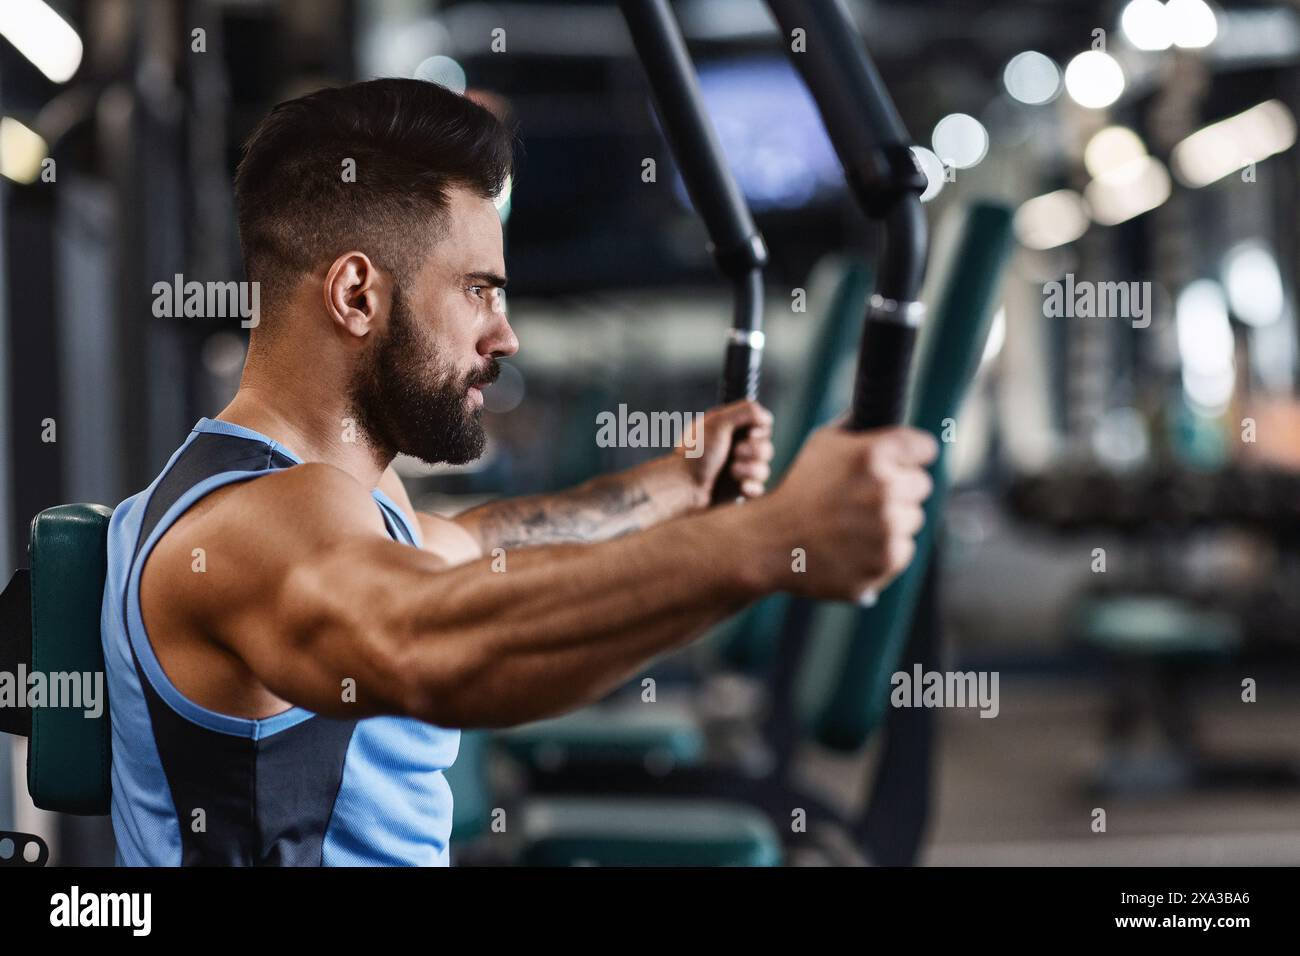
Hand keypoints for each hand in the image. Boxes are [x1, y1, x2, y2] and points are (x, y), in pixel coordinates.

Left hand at [674, 400, 774, 506]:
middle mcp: (737, 448)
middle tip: (734, 452)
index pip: (763, 426)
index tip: (750, 434)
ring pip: (764, 470)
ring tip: (731, 472)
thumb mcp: (718, 422)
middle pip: (767, 448)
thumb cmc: (696, 452)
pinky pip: (759, 488)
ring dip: (748, 470)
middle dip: (752, 451)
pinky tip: (740, 487)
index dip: (760, 431)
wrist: (684, 485)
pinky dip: (751, 487)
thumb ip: (745, 411)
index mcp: (731, 430)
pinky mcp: (739, 490)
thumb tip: (767, 418)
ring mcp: (739, 470)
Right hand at [754, 424, 937, 602]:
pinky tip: (855, 545)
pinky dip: (885, 550)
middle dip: (900, 489)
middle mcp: (886, 488)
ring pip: (913, 518)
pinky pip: (903, 549)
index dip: (911, 455)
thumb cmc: (798, 488)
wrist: (771, 540)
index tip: (904, 462)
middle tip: (866, 498)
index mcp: (873, 454)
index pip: (925, 448)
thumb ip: (857, 426)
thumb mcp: (822, 443)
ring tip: (855, 524)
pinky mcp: (887, 559)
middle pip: (921, 484)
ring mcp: (888, 527)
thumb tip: (880, 408)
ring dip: (893, 521)